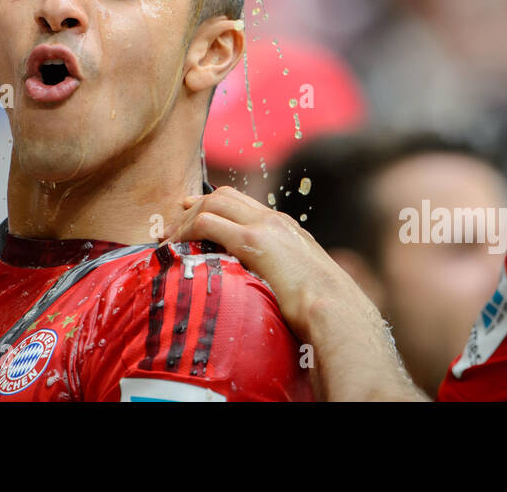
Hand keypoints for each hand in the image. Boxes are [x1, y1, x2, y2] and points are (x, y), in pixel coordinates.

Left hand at [163, 186, 357, 340]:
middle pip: (224, 197)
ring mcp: (264, 226)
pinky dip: (186, 231)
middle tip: (171, 225)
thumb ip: (284, 278)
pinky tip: (176, 248)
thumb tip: (271, 295)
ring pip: (212, 205)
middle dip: (194, 207)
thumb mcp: (303, 284)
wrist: (337, 310)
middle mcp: (274, 220)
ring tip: (168, 241)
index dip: (213, 205)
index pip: (242, 203)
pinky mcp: (253, 241)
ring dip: (186, 221)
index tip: (192, 214)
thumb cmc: (324, 309)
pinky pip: (208, 224)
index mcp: (286, 227)